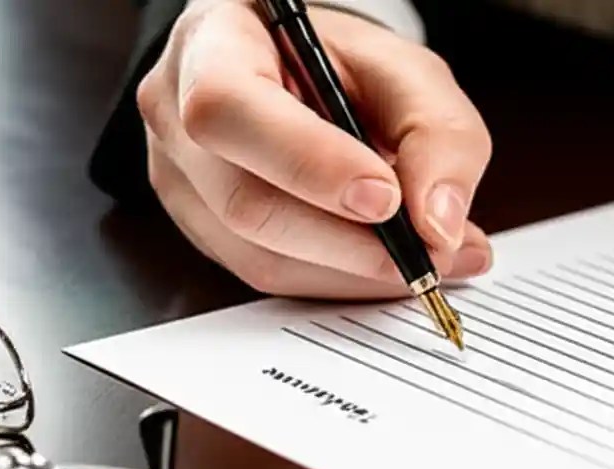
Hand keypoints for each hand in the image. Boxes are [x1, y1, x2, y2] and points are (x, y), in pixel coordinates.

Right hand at [136, 0, 493, 298]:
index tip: (387, 197)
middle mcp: (175, 113)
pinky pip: (270, 276)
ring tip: (429, 260)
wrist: (298, 76)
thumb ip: (438, 133)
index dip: (308, 161)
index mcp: (211, 43)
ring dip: (355, 272)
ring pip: (259, 256)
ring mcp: (181, 180)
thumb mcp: (405, 70)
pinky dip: (340, 280)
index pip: (229, 108)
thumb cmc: (341, 64)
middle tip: (432, 252)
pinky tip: (386, 266)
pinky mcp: (203, 232)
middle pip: (245, 201)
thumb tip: (438, 223)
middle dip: (350, 242)